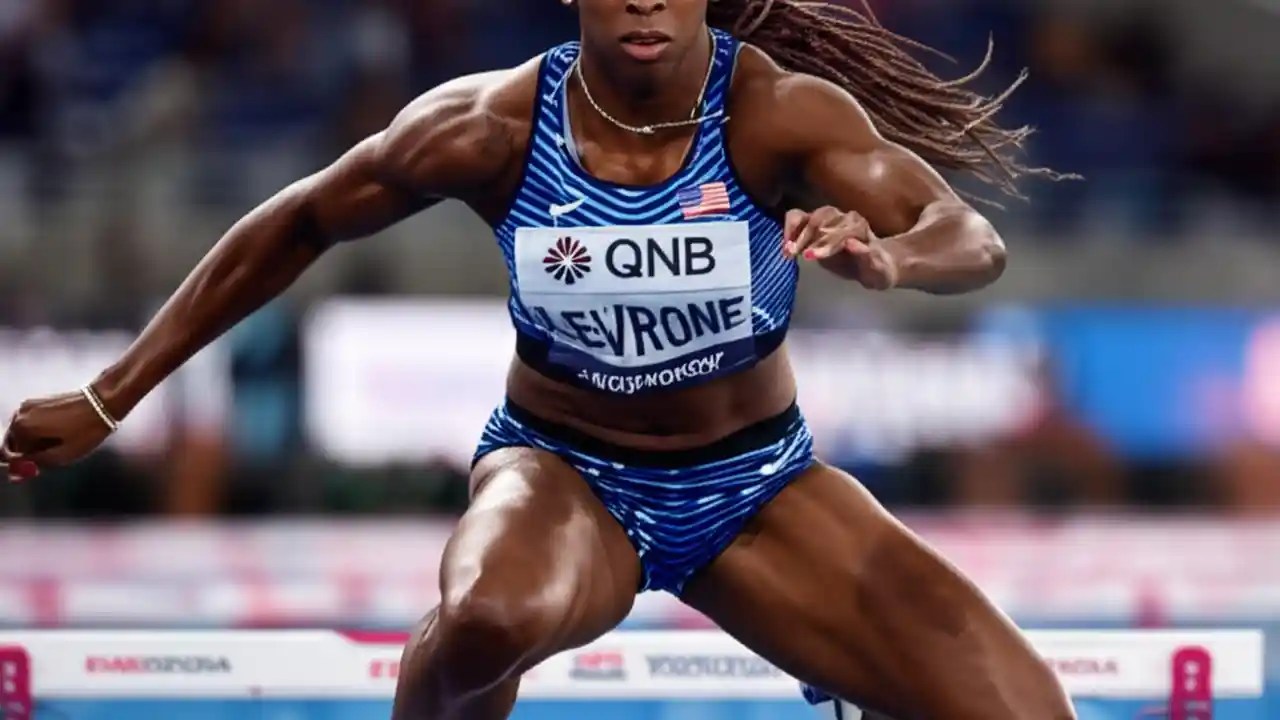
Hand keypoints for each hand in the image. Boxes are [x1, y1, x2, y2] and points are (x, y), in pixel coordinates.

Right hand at [2, 390, 115, 483]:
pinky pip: (29, 423)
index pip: (11, 456)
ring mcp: (27, 405)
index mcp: (22, 427)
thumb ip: (36, 463)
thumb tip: (16, 473)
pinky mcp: (36, 401)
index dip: (26, 465)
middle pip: (14, 444)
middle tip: (52, 455)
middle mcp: (19, 414)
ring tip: (58, 443)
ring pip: (22, 434)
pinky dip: (39, 431)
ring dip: (34, 442)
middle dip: (29, 453)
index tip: (43, 466)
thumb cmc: (87, 430)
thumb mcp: (63, 455)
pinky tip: (58, 432)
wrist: (103, 401)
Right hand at [783, 206, 898, 290]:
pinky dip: (789, 228)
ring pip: (809, 215)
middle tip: (794, 254)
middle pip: (822, 218)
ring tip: (787, 250)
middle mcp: (843, 218)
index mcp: (859, 227)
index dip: (826, 242)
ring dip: (795, 231)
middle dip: (807, 236)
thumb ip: (867, 256)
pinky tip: (784, 244)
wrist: (872, 266)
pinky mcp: (814, 226)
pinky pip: (798, 218)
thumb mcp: (879, 270)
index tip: (811, 257)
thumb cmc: (876, 269)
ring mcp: (828, 220)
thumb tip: (850, 243)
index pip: (840, 229)